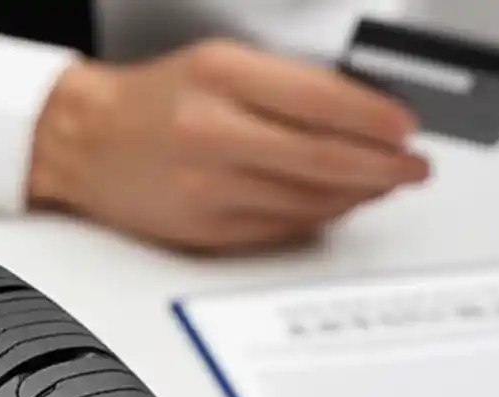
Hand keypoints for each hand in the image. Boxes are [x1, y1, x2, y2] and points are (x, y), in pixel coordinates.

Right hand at [27, 39, 428, 251]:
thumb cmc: (157, 100)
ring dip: (359, 195)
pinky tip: (339, 204)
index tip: (408, 126)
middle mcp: (213, 131)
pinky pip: (285, 228)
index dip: (375, 119)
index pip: (320, 101)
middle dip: (383, 167)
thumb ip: (289, 85)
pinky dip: (322, 217)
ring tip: (384, 183)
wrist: (85, 142)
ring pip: (310, 201)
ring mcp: (209, 187)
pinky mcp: (207, 229)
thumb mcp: (220, 64)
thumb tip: (365, 113)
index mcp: (220, 76)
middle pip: (324, 159)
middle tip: (414, 167)